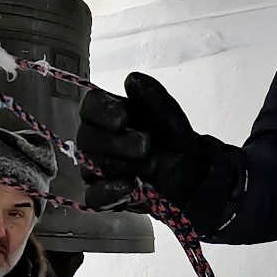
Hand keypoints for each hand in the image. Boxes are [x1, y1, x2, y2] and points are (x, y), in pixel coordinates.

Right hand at [77, 72, 216, 211]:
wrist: (189, 176)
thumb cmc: (173, 140)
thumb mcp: (170, 116)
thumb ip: (152, 97)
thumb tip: (132, 79)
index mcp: (108, 113)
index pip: (90, 106)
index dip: (102, 112)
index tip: (122, 119)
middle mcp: (96, 138)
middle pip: (87, 138)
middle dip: (118, 143)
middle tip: (145, 146)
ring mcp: (95, 168)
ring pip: (91, 167)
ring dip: (123, 166)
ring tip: (150, 166)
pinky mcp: (102, 194)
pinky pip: (93, 197)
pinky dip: (109, 192)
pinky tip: (130, 187)